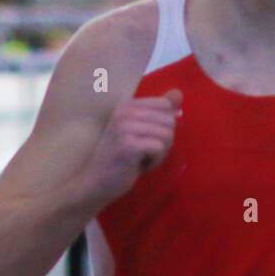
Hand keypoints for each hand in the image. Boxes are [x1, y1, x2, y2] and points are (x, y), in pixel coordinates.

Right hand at [83, 90, 181, 207]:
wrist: (95, 182)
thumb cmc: (119, 159)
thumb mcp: (140, 131)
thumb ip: (158, 112)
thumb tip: (179, 93)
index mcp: (127, 105)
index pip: (165, 105)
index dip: (163, 127)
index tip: (146, 140)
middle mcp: (125, 111)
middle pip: (169, 121)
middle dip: (163, 142)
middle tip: (144, 153)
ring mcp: (125, 127)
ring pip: (167, 135)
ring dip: (159, 154)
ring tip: (141, 159)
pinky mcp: (129, 145)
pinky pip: (159, 148)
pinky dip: (155, 161)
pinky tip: (139, 166)